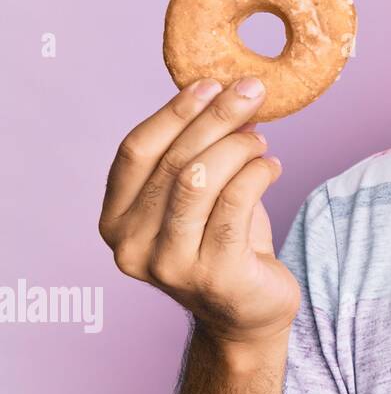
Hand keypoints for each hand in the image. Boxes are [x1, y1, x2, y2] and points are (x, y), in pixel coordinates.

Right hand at [98, 77, 300, 351]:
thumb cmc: (223, 243)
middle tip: (252, 92)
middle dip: (216, 118)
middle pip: (173, 161)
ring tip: (261, 140)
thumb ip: (196, 154)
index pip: (135, 152)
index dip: (172, 112)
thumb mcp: (198, 196)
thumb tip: (224, 94)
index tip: (209, 83)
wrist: (249, 311)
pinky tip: (273, 166)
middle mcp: (131, 247)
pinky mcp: (214, 275)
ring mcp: (170, 265)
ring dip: (238, 147)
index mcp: (115, 221)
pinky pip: (235, 204)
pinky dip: (258, 173)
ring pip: (201, 179)